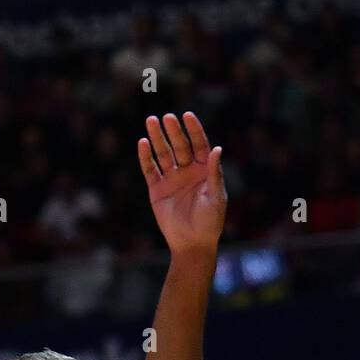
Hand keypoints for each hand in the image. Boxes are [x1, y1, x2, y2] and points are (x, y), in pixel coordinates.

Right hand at [138, 111, 225, 253]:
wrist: (192, 244)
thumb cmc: (210, 222)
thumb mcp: (216, 196)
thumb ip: (214, 172)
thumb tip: (216, 149)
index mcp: (204, 170)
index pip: (199, 144)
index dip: (193, 130)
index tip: (187, 115)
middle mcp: (188, 171)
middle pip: (180, 146)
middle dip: (173, 131)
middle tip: (166, 117)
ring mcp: (172, 180)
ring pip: (163, 154)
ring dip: (157, 138)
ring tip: (151, 121)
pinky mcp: (157, 190)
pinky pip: (150, 170)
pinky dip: (146, 157)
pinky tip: (142, 143)